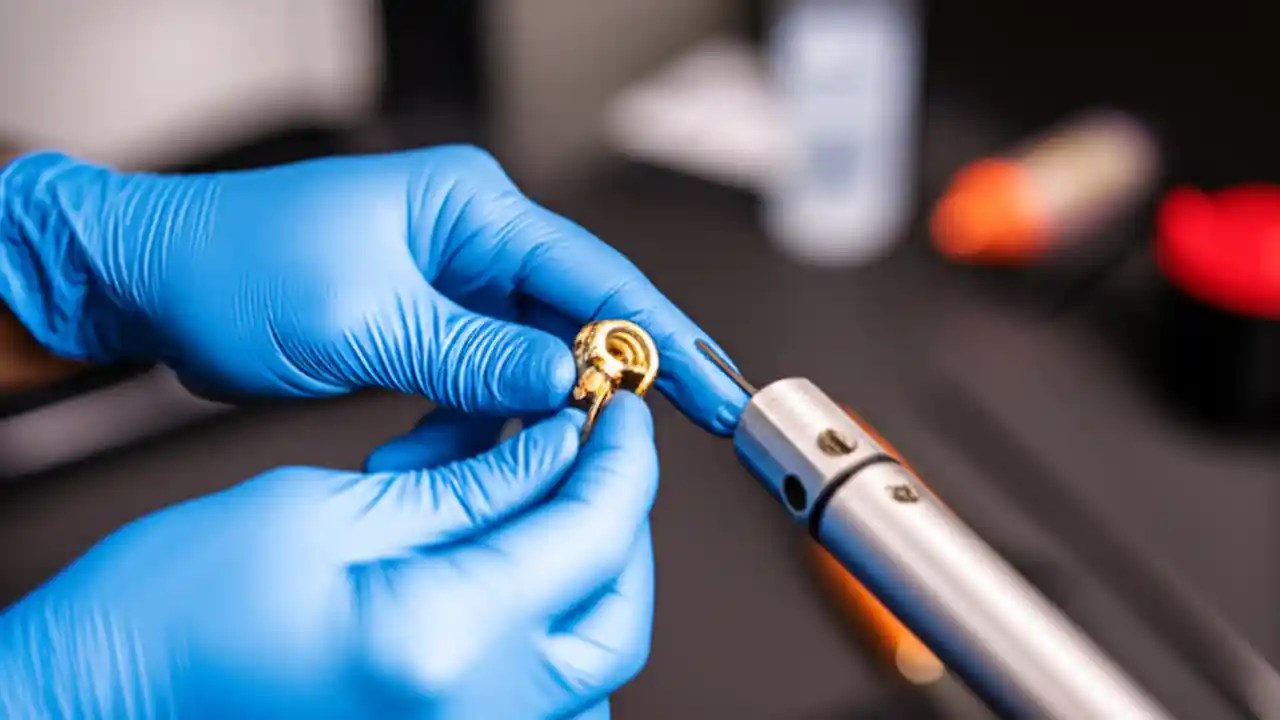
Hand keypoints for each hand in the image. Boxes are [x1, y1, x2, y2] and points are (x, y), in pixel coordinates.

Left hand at [0, 148, 745, 431]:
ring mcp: (450, 285)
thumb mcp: (361, 317)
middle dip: (611, 384)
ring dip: (526, 418)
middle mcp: (470, 239)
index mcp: (468, 207)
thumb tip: (564, 379)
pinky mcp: (427, 327)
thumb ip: (470, 353)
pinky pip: (483, 382)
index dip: (662, 337)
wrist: (150, 280)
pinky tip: (445, 452)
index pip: (593, 276)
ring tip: (494, 458)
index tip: (713, 386)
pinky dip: (477, 427)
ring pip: (530, 361)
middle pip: (576, 318)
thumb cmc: (231, 267)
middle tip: (653, 438)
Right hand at [0, 397, 655, 718]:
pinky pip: (545, 697)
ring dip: (586, 571)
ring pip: (590, 663)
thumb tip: (558, 445)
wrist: (103, 697)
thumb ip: (466, 485)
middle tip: (591, 449)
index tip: (617, 410)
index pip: (591, 538)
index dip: (622, 460)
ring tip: (538, 496)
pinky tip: (501, 559)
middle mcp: (475, 717)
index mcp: (441, 644)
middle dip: (619, 521)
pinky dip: (548, 623)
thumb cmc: (172, 607)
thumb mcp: (328, 507)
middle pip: (617, 617)